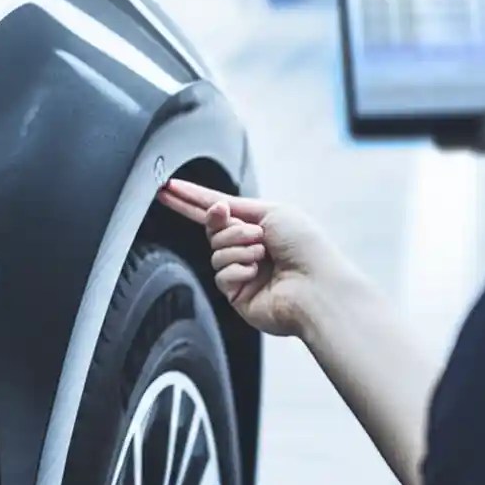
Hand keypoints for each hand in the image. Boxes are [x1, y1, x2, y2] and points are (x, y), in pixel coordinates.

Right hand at [157, 180, 359, 337]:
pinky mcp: (238, 295)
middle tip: (252, 232)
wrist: (315, 286)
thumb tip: (216, 206)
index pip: (218, 210)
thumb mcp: (272, 211)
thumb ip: (239, 207)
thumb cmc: (305, 247)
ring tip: (262, 254)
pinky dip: (237, 270)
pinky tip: (255, 273)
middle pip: (213, 231)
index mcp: (259, 225)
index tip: (169, 188)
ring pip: (215, 253)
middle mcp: (249, 248)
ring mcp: (242, 272)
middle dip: (227, 227)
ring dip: (238, 248)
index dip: (191, 199)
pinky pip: (221, 275)